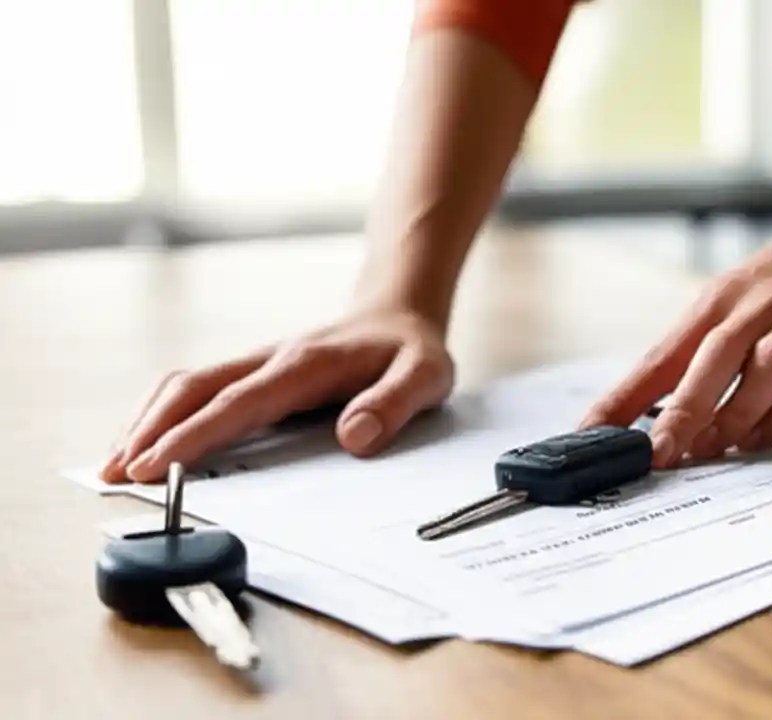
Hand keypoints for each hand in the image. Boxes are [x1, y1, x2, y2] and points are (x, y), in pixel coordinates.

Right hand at [99, 307, 453, 482]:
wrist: (399, 314)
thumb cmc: (409, 351)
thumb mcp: (425, 377)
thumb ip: (393, 404)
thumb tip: (354, 437)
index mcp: (307, 364)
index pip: (239, 403)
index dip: (195, 434)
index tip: (157, 464)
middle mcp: (272, 359)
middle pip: (194, 388)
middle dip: (150, 430)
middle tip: (115, 473)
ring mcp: (257, 364)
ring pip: (187, 385)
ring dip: (147, 421)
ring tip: (114, 464)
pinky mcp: (253, 373)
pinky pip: (199, 390)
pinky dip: (165, 414)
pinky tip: (148, 442)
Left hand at [579, 209, 771, 467]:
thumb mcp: (750, 293)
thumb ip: (714, 346)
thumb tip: (664, 408)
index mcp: (722, 297)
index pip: (660, 355)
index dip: (624, 398)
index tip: (590, 433)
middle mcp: (759, 304)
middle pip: (707, 363)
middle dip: (677, 414)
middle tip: (654, 455)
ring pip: (759, 375)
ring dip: (730, 419)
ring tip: (706, 453)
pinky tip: (760, 439)